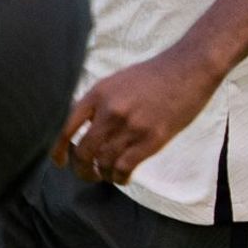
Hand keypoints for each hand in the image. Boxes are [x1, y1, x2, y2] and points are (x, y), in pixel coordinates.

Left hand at [56, 47, 220, 185]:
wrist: (189, 69)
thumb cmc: (153, 75)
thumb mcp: (116, 81)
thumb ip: (97, 102)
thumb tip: (78, 124)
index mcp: (98, 94)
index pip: (66, 126)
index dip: (58, 149)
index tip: (59, 161)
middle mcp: (110, 110)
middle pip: (84, 151)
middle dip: (81, 168)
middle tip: (86, 173)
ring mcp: (131, 126)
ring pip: (104, 162)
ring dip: (102, 175)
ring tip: (106, 176)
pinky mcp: (152, 139)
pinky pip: (124, 167)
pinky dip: (119, 178)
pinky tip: (122, 178)